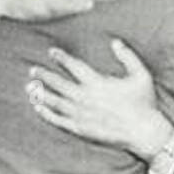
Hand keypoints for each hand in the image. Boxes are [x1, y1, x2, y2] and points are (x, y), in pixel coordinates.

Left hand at [26, 39, 173, 157]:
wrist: (144, 132)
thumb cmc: (144, 103)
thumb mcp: (141, 75)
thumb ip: (128, 56)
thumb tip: (115, 41)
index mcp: (98, 83)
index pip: (74, 66)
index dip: (62, 58)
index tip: (51, 52)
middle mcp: (86, 98)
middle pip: (59, 84)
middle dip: (44, 75)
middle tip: (32, 70)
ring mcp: (82, 115)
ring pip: (55, 102)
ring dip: (41, 94)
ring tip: (29, 88)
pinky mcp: (81, 130)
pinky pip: (59, 121)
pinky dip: (47, 114)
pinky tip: (38, 108)